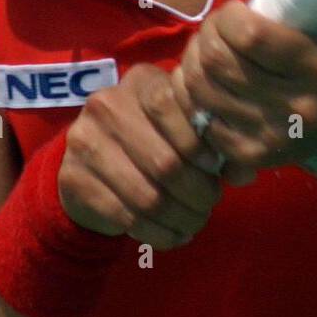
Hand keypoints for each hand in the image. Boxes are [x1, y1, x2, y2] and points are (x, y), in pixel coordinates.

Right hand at [58, 63, 223, 248]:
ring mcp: (83, 141)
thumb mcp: (181, 131)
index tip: (215, 170)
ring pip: (147, 195)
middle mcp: (106, 104)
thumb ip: (215, 146)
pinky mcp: (73, 178)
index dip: (199, 144)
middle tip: (210, 205)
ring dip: (180, 218)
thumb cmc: (152, 141)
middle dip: (197, 192)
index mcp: (140, 82)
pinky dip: (157, 233)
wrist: (91, 166)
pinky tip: (173, 235)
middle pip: (164, 160)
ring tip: (195, 223)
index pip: (171, 106)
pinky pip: (125, 216)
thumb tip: (244, 174)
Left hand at [171, 0, 316, 182]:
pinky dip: (193, 99)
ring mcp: (275, 137)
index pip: (249, 34)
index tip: (234, 11)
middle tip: (213, 34)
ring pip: (202, 92)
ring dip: (192, 65)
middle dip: (204, 39)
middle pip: (217, 63)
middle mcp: (300, 107)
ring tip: (206, 56)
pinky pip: (200, 121)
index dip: (227, 16)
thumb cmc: (315, 49)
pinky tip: (207, 88)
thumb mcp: (309, 3)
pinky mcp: (253, 158)